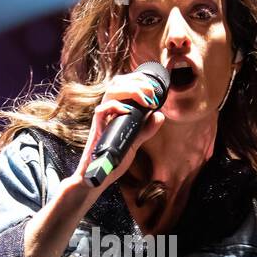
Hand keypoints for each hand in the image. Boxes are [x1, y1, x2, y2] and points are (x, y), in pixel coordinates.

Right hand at [71, 71, 166, 187]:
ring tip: (145, 99)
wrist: (99, 176)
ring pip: (110, 92)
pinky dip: (116, 107)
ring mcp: (102, 120)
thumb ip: (145, 129)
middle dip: (136, 81)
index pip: (123, 85)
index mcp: (115, 111)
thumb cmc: (113, 159)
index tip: (153, 87)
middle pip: (117, 83)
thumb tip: (159, 115)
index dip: (137, 80)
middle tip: (151, 91)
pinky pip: (101, 111)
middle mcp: (107, 112)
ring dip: (130, 90)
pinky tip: (129, 111)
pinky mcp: (97, 130)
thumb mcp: (134, 142)